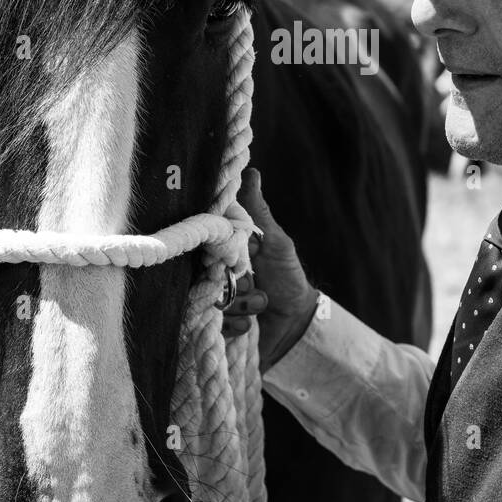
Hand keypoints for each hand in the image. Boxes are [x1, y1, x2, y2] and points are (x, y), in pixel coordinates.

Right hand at [222, 167, 318, 369]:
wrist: (298, 323)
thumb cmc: (288, 277)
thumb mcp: (277, 243)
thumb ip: (260, 213)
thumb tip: (251, 172)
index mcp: (224, 253)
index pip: (206, 244)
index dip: (215, 250)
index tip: (230, 256)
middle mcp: (213, 276)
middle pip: (203, 276)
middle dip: (231, 282)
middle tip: (252, 283)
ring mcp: (214, 303)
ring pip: (209, 302)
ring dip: (239, 305)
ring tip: (261, 301)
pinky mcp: (216, 328)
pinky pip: (214, 327)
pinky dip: (236, 325)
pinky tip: (250, 324)